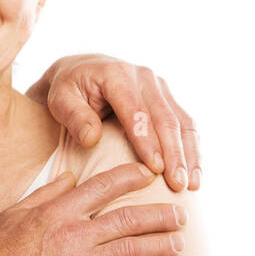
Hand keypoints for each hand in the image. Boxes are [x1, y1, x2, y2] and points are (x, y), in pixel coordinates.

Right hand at [0, 162, 184, 255]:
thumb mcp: (14, 212)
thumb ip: (47, 193)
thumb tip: (72, 176)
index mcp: (57, 211)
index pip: (102, 186)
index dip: (130, 177)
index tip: (150, 173)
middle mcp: (73, 235)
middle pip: (126, 219)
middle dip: (158, 215)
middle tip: (180, 214)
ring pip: (129, 250)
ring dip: (160, 246)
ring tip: (180, 244)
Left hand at [26, 54, 199, 190]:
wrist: (82, 71)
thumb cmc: (69, 90)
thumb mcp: (61, 100)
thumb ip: (74, 117)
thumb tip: (92, 139)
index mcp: (117, 75)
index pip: (136, 112)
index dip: (147, 141)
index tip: (154, 169)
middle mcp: (144, 78)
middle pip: (165, 119)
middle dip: (174, 154)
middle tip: (177, 184)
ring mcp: (159, 87)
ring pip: (182, 122)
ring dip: (189, 154)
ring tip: (191, 184)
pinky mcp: (167, 98)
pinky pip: (185, 124)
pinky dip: (192, 149)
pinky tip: (194, 173)